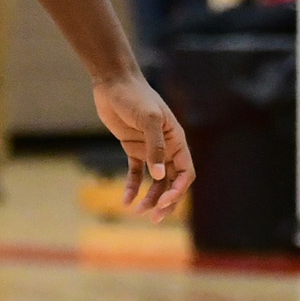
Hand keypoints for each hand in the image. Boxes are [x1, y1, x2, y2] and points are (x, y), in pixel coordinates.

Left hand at [92, 74, 194, 221]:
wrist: (113, 82)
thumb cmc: (135, 96)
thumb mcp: (148, 118)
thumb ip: (155, 146)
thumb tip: (159, 175)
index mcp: (176, 140)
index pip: (186, 172)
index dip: (179, 189)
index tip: (165, 202)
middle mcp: (166, 147)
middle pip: (172, 181)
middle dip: (166, 201)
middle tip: (155, 218)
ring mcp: (149, 149)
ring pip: (156, 181)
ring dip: (150, 198)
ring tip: (139, 212)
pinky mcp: (133, 148)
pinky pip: (136, 173)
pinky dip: (133, 187)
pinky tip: (126, 201)